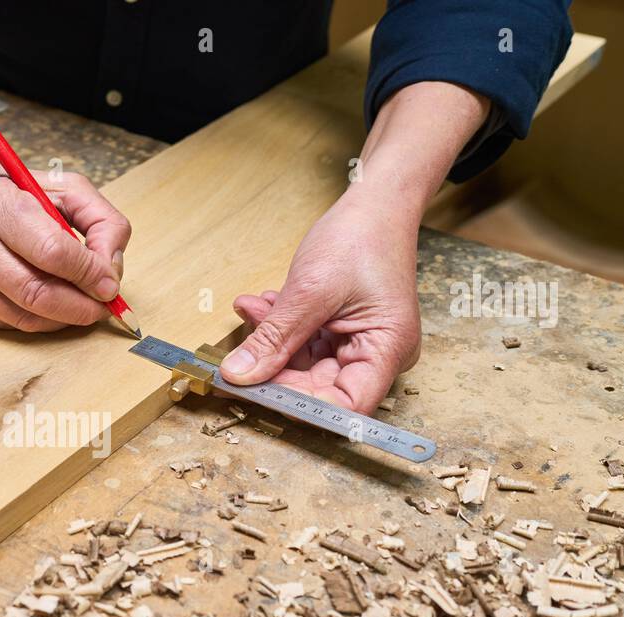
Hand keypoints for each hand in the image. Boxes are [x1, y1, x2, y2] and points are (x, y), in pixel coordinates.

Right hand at [0, 157, 130, 331]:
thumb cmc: (17, 196)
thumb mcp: (66, 189)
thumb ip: (102, 223)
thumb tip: (110, 273)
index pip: (51, 251)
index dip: (88, 274)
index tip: (109, 285)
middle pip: (36, 292)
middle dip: (79, 308)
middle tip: (101, 308)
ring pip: (23, 317)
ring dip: (61, 318)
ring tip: (78, 304)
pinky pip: (6, 324)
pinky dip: (36, 320)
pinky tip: (43, 302)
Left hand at [219, 188, 420, 413]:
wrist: (374, 202)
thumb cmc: (362, 236)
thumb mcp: (310, 290)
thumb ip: (274, 338)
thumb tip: (239, 375)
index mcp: (387, 349)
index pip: (346, 406)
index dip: (302, 405)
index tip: (258, 392)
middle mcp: (377, 354)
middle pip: (320, 389)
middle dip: (275, 370)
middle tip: (236, 362)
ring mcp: (357, 344)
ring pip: (304, 366)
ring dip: (272, 343)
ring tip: (251, 311)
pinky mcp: (340, 333)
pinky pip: (303, 345)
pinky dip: (279, 329)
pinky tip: (260, 305)